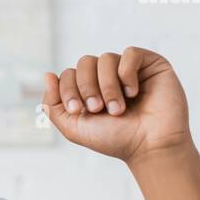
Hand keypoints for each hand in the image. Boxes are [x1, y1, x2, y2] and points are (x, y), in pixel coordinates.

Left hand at [42, 46, 193, 163]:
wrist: (150, 146)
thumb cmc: (115, 138)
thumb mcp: (73, 127)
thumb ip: (53, 104)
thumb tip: (48, 74)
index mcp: (90, 89)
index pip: (69, 74)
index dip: (68, 90)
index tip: (78, 111)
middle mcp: (108, 77)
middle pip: (85, 62)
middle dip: (87, 86)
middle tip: (97, 108)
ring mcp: (130, 69)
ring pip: (106, 58)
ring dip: (108, 85)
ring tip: (118, 108)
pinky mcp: (151, 65)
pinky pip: (130, 53)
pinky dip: (127, 73)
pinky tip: (133, 93)